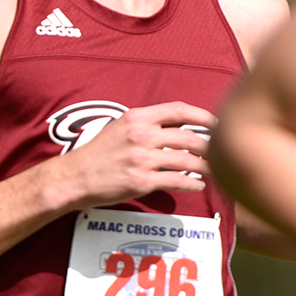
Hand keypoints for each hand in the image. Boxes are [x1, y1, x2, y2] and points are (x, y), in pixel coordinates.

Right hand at [53, 101, 216, 208]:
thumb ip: (145, 124)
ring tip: (217, 170)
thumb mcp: (118, 128)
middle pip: (188, 136)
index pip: (178, 110)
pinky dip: (191, 183)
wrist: (73, 178)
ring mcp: (141, 158)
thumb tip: (174, 125)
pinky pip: (176, 181)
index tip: (216, 122)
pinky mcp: (141, 181)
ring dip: (206, 166)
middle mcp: (141, 135)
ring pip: (186, 160)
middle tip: (223, 150)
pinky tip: (198, 186)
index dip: (202, 115)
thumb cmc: (96, 154)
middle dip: (210, 144)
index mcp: (137, 117)